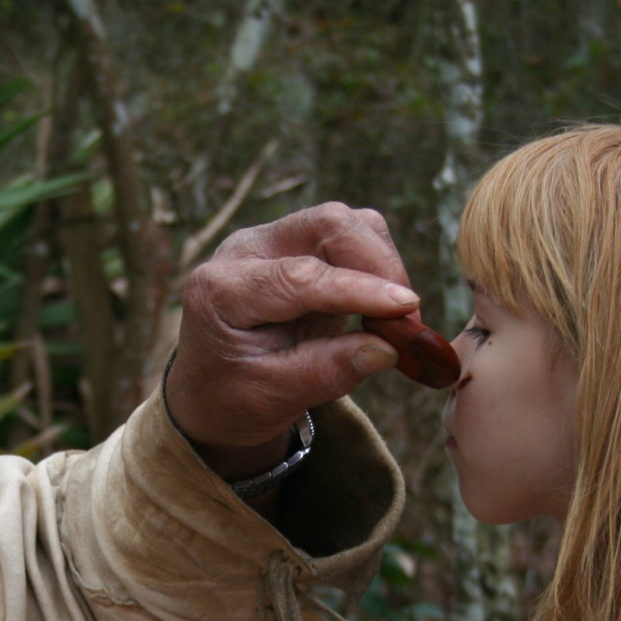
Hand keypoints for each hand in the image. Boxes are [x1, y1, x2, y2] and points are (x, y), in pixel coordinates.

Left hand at [165, 203, 418, 474]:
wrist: (213, 390)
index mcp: (221, 291)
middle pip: (326, 225)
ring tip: (392, 319)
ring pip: (344, 222)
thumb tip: (389, 349)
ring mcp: (271, 239)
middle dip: (378, 264)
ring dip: (381, 264)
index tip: (406, 309)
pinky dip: (377, 266)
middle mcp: (244, 251)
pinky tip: (380, 306)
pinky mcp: (297, 241)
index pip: (299, 276)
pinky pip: (351, 234)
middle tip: (407, 320)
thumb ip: (328, 372)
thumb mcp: (273, 398)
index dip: (359, 290)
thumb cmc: (235, 397)